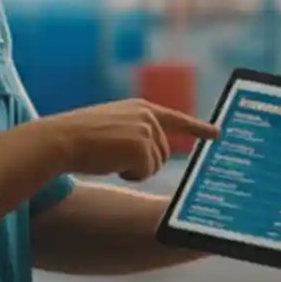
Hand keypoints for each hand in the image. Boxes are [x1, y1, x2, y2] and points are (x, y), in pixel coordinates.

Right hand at [41, 99, 219, 180]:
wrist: (62, 139)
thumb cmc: (81, 136)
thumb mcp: (113, 125)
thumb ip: (136, 131)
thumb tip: (155, 153)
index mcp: (141, 108)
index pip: (176, 118)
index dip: (198, 128)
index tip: (218, 133)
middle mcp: (148, 115)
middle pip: (163, 152)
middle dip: (142, 162)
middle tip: (114, 156)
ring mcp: (147, 130)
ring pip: (155, 164)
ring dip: (134, 168)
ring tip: (109, 156)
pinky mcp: (142, 146)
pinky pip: (145, 172)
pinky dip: (129, 174)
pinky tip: (111, 163)